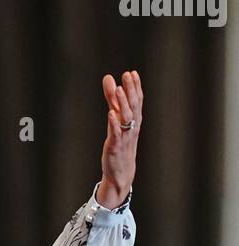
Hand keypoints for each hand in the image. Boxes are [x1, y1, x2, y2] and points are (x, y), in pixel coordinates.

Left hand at [96, 70, 142, 208]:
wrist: (121, 172)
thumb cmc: (120, 143)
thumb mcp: (116, 119)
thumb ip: (112, 99)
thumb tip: (108, 78)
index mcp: (134, 121)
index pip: (137, 101)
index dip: (135, 87)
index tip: (132, 73)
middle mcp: (132, 127)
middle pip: (133, 106)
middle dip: (131, 90)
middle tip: (127, 75)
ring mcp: (124, 137)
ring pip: (126, 118)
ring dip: (123, 103)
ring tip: (118, 89)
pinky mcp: (115, 146)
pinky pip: (116, 133)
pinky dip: (114, 123)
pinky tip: (110, 113)